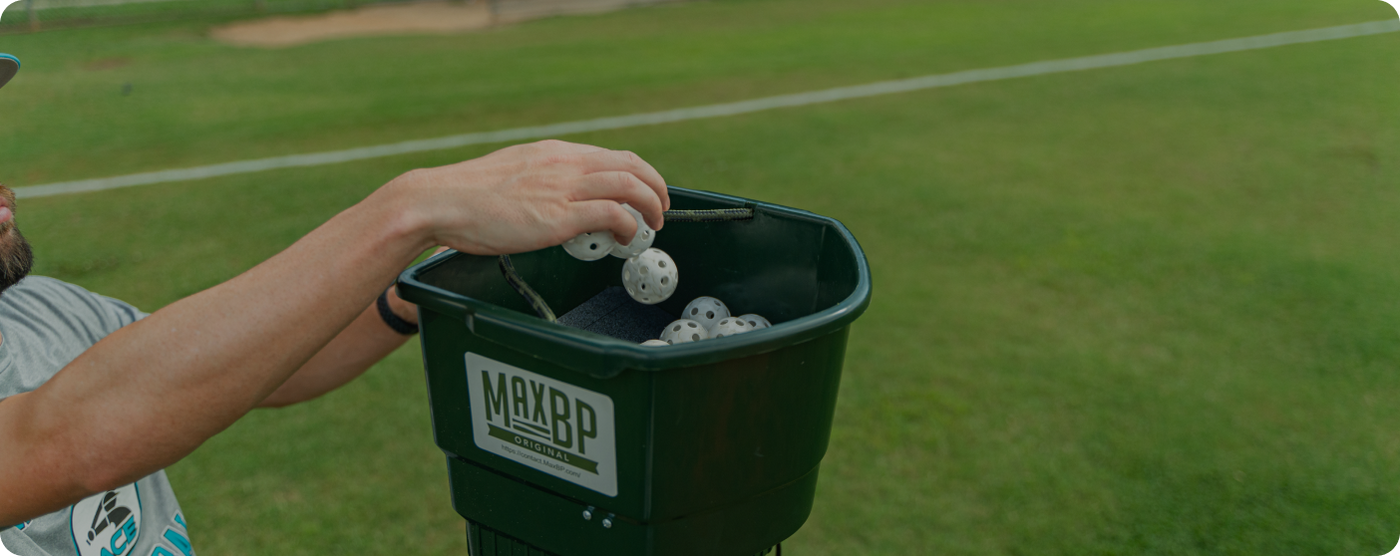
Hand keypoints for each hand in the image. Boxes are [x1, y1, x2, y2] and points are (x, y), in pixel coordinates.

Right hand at [380, 140, 669, 255]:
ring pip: (629, 186)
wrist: (440, 201)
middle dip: (656, 187)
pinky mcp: (558, 216)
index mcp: (555, 152)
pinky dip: (629, 226)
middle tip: (660, 210)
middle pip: (631, 166)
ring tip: (651, 227)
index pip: (614, 156)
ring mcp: (563, 188)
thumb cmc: (469, 196)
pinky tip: (625, 240)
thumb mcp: (515, 175)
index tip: (646, 192)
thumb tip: (560, 200)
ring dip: (650, 207)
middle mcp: (565, 163)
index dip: (640, 174)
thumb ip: (543, 181)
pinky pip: (612, 214)